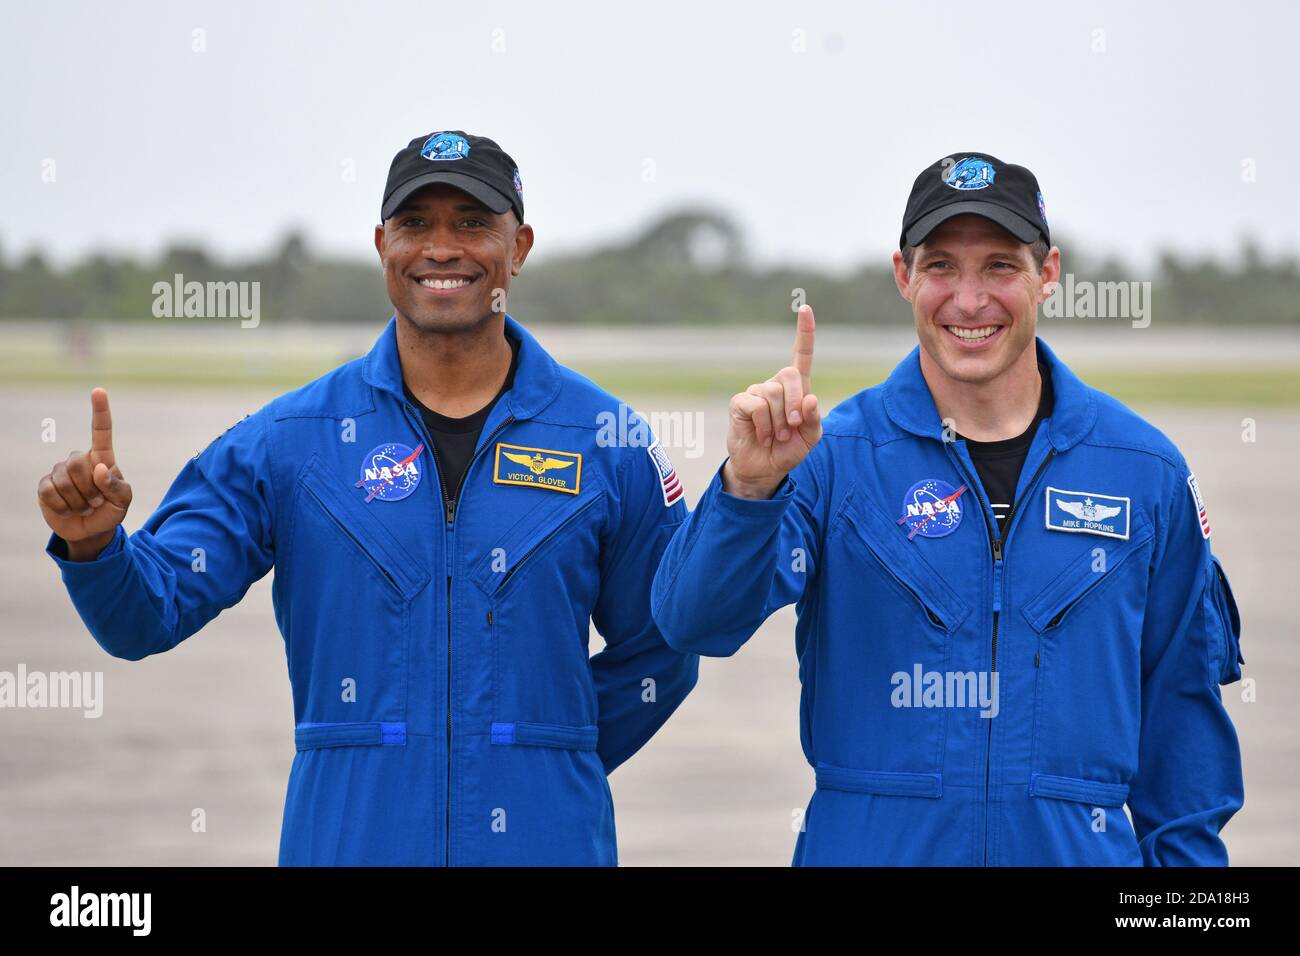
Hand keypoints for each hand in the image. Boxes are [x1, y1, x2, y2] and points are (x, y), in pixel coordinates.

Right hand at [37, 388, 132, 559]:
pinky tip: (68, 509)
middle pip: (80, 465)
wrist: (90, 531)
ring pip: (65, 481)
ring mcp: (60, 471)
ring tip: (85, 507)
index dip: (100, 411)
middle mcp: (80, 460)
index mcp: (103, 458)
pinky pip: (50, 492)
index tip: (98, 391)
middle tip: (96, 502)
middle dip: (90, 489)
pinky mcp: (46, 485)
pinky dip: (63, 506)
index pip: (101, 431)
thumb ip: (116, 486)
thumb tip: (99, 468)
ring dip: (78, 501)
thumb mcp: (123, 501)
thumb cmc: (110, 511)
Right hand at [723, 304, 822, 498]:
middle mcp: (775, 385)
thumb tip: (810, 398)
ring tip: (777, 437)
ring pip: (773, 394)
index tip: (805, 309)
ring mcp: (756, 392)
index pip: (801, 355)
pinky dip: (764, 424)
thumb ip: (815, 419)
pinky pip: (756, 405)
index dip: (804, 332)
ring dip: (780, 422)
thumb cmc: (788, 450)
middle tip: (794, 426)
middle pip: (789, 375)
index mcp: (796, 389)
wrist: (764, 470)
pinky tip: (762, 436)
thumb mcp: (810, 438)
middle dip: (796, 402)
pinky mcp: (740, 403)